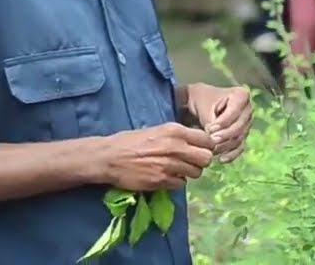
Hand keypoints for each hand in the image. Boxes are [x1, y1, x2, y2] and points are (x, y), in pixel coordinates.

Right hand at [99, 122, 216, 190]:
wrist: (107, 157)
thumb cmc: (128, 141)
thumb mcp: (153, 130)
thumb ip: (175, 136)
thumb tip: (193, 143)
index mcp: (173, 131)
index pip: (207, 140)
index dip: (205, 146)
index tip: (198, 149)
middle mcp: (175, 147)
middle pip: (207, 158)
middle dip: (200, 161)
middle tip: (190, 162)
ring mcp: (170, 165)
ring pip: (197, 173)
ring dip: (189, 172)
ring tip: (176, 169)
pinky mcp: (162, 181)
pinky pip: (182, 184)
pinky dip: (176, 182)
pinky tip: (165, 176)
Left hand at [186, 83, 252, 162]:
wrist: (200, 103)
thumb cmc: (201, 100)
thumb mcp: (205, 105)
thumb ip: (212, 119)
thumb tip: (215, 137)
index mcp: (241, 95)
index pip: (235, 112)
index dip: (223, 122)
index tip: (210, 128)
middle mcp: (248, 110)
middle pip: (239, 127)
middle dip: (224, 136)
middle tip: (211, 141)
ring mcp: (247, 124)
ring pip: (239, 138)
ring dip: (226, 146)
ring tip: (212, 150)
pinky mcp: (242, 135)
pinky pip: (240, 146)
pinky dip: (231, 154)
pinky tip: (222, 159)